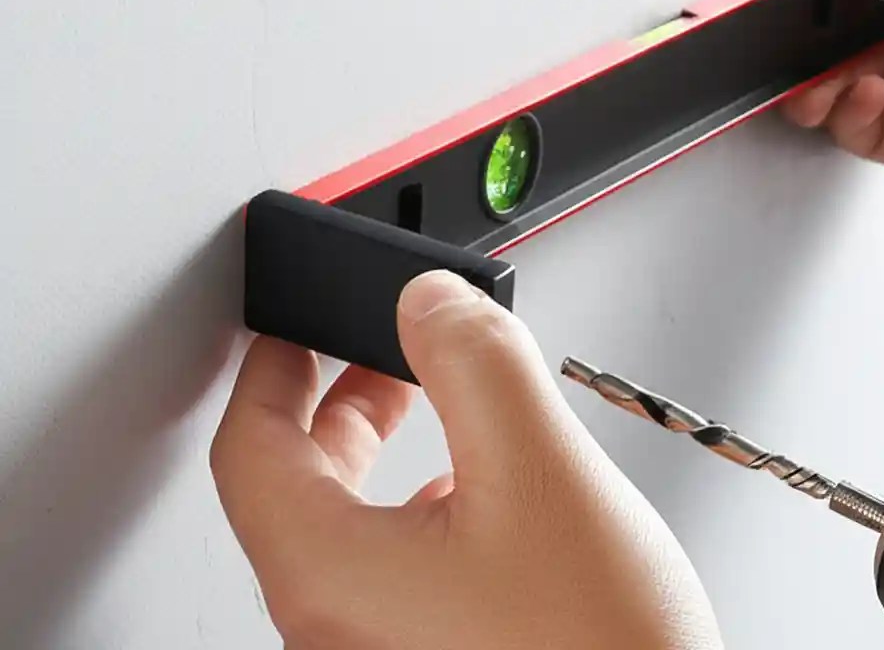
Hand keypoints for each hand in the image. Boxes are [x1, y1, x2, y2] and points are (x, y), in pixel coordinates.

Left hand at [210, 271, 723, 648]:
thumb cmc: (598, 649)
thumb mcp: (541, 470)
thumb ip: (476, 362)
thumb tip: (431, 301)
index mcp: (333, 574)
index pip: (250, 450)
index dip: (270, 368)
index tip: (293, 321)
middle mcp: (339, 621)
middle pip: (297, 485)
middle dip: (336, 397)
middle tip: (371, 343)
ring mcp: (382, 643)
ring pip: (349, 523)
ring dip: (380, 446)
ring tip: (430, 395)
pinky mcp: (429, 649)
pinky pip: (392, 561)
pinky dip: (416, 499)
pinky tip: (471, 482)